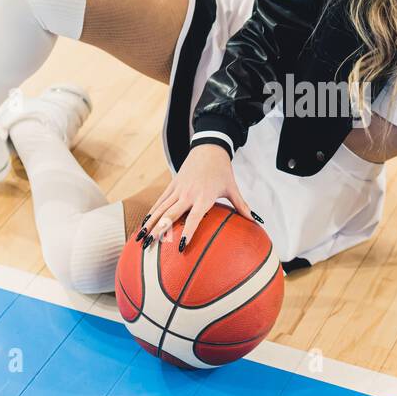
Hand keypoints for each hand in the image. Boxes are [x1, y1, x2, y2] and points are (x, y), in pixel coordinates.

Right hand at [137, 142, 258, 252]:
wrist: (209, 149)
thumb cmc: (222, 171)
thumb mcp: (232, 188)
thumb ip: (242, 206)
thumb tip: (256, 221)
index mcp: (204, 197)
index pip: (195, 218)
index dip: (188, 232)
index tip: (180, 246)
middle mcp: (188, 194)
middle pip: (171, 215)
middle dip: (160, 230)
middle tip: (150, 245)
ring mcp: (178, 189)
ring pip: (161, 208)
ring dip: (150, 224)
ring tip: (140, 239)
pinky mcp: (172, 184)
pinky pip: (160, 201)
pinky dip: (151, 212)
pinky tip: (144, 224)